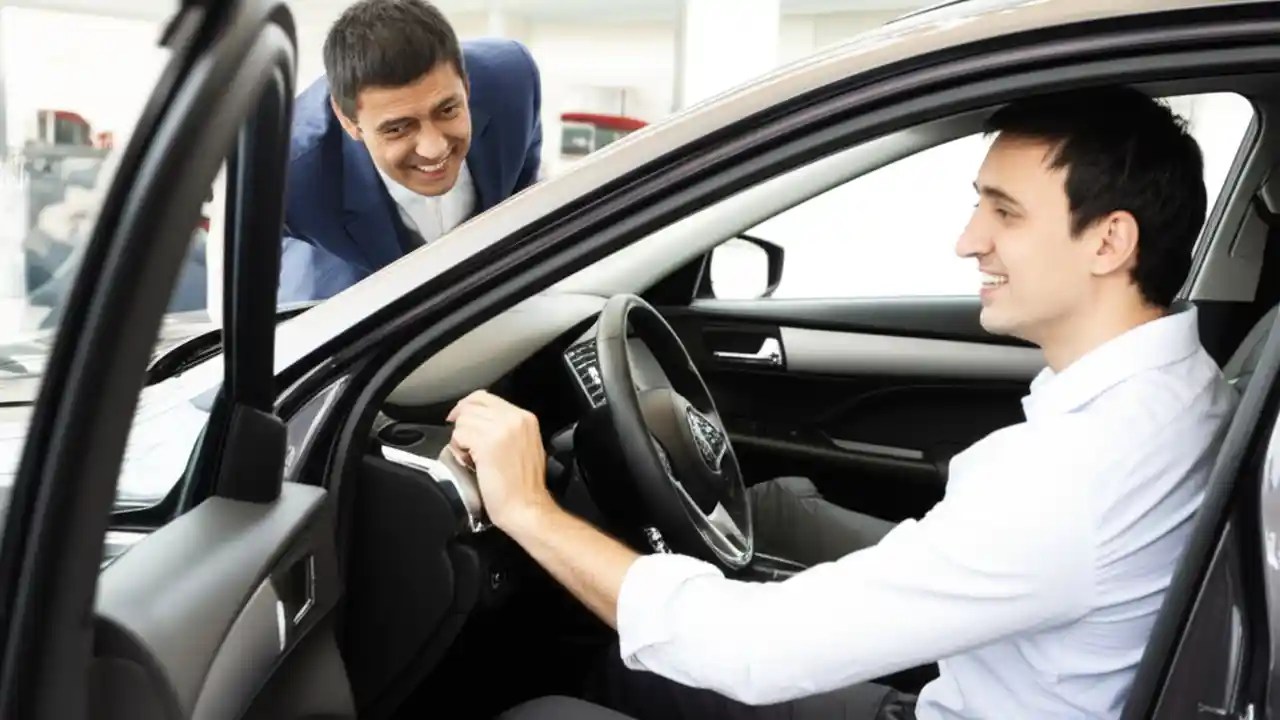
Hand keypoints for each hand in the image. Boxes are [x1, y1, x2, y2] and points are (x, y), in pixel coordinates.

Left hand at [447, 390, 552, 530]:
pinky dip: (458, 449)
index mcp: (525, 417)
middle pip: (472, 405)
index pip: (486, 397)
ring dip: (461, 439)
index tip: (460, 420)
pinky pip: (459, 435)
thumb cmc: (524, 486)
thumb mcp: (525, 445)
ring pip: (464, 420)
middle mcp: (514, 418)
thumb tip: (481, 420)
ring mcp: (500, 429)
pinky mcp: (486, 443)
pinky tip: (469, 462)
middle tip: (465, 444)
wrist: (527, 507)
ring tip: (471, 457)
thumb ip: (506, 427)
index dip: (468, 407)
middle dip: (463, 423)